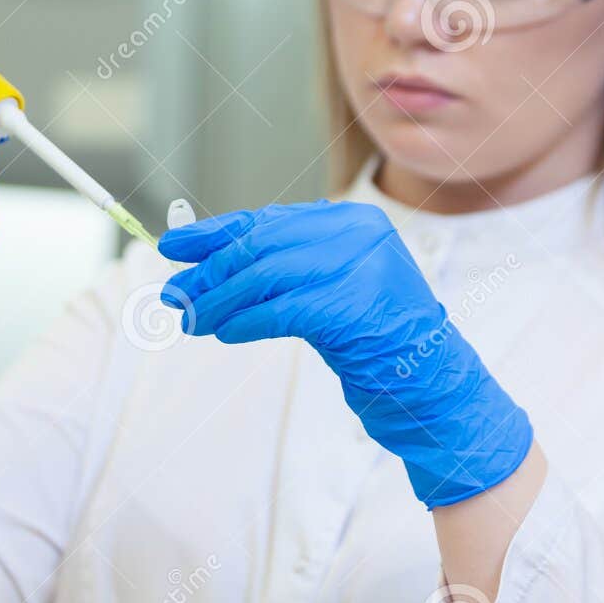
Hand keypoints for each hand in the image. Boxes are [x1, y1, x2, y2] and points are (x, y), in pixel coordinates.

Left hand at [159, 200, 533, 507]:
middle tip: (175, 294)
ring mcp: (361, 266)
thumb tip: (202, 268)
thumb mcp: (327, 289)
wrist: (430, 382)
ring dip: (220, 301)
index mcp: (352, 220)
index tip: (174, 248)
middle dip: (211, 271)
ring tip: (192, 320)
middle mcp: (359, 233)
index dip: (215, 234)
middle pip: (262, 245)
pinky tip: (225, 333)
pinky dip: (246, 322)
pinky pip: (283, 310)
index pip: (268, 221)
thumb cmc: (371, 338)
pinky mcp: (355, 305)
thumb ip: (279, 270)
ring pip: (266, 275)